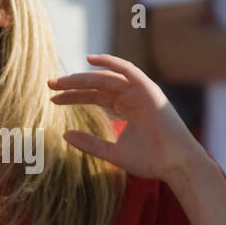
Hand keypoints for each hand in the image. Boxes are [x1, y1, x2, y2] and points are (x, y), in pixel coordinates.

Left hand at [49, 54, 202, 182]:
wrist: (175, 165)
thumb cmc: (150, 160)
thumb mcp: (112, 152)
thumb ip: (89, 143)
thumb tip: (64, 134)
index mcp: (125, 108)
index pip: (94, 96)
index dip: (73, 96)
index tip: (53, 99)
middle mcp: (131, 96)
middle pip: (96, 85)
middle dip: (73, 84)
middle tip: (50, 85)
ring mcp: (140, 91)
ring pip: (106, 78)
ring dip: (83, 77)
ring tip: (60, 81)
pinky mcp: (148, 89)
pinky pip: (127, 70)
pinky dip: (110, 62)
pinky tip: (90, 60)